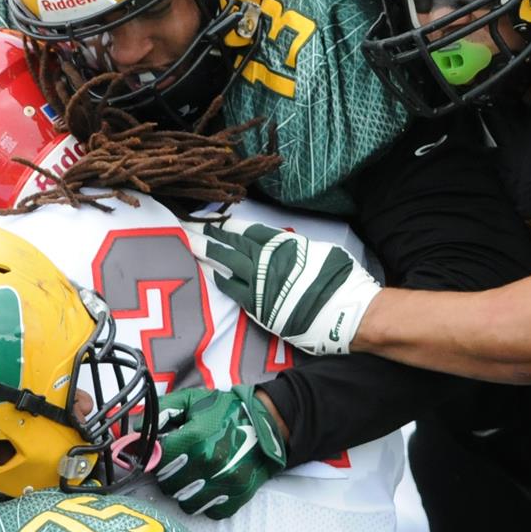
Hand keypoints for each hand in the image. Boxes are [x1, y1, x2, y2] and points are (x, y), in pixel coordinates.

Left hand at [154, 385, 286, 519]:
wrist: (268, 423)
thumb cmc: (226, 411)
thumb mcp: (192, 401)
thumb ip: (162, 412)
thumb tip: (136, 428)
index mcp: (194, 439)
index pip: (157, 462)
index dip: (157, 457)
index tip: (163, 452)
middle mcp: (208, 464)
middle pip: (168, 485)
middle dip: (170, 474)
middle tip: (181, 462)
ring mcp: (224, 483)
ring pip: (186, 503)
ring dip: (187, 491)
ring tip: (196, 473)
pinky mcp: (237, 497)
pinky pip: (209, 511)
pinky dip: (207, 502)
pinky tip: (211, 484)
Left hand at [188, 219, 380, 355]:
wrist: (346, 314)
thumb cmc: (342, 281)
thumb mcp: (322, 252)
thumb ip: (298, 248)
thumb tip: (288, 247)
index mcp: (284, 244)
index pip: (248, 230)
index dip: (228, 223)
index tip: (212, 217)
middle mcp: (268, 261)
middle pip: (230, 243)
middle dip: (206, 233)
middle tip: (184, 224)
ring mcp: (260, 285)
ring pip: (226, 263)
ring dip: (206, 252)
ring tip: (188, 243)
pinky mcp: (259, 308)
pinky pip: (234, 290)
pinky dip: (221, 279)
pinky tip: (211, 272)